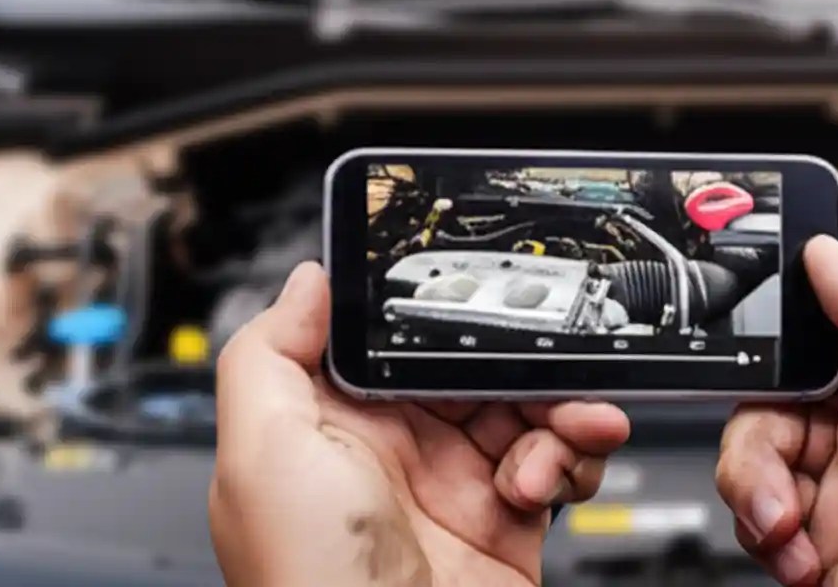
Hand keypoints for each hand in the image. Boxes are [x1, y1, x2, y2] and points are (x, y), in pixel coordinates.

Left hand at [209, 262, 629, 586]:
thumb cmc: (311, 582)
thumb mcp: (262, 452)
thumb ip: (270, 353)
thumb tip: (307, 280)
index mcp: (338, 420)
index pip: (400, 340)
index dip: (442, 313)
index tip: (481, 293)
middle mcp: (401, 447)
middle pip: (477, 367)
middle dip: (521, 356)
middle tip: (549, 360)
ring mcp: (460, 483)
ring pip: (529, 407)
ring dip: (562, 405)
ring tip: (571, 425)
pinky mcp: (511, 519)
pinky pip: (560, 462)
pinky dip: (576, 454)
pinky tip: (558, 471)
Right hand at [716, 220, 837, 585]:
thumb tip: (826, 249)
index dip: (804, 257)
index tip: (751, 267)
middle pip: (781, 356)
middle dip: (759, 393)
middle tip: (779, 427)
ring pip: (756, 429)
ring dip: (756, 474)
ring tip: (789, 514)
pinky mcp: (821, 520)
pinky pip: (754, 496)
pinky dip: (763, 524)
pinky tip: (800, 547)